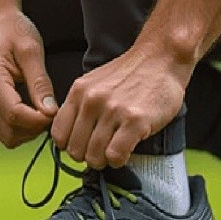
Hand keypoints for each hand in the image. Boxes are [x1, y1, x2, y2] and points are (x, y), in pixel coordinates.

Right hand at [0, 10, 57, 147]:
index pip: (15, 114)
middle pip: (10, 132)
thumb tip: (51, 113)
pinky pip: (4, 130)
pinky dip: (22, 127)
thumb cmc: (15, 32)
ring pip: (7, 137)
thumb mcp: (32, 51)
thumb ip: (41, 83)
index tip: (57, 110)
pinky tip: (33, 109)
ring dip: (29, 130)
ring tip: (44, 108)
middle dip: (35, 128)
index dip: (39, 120)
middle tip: (53, 109)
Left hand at [52, 42, 190, 168]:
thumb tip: (70, 137)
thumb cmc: (131, 74)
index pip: (58, 135)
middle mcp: (92, 101)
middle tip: (101, 150)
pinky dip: (118, 161)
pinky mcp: (135, 120)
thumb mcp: (95, 84)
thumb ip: (80, 106)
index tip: (83, 145)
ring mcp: (113, 111)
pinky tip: (126, 150)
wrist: (162, 59)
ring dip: (104, 161)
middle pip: (74, 150)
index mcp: (79, 92)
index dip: (71, 145)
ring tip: (115, 150)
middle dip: (88, 156)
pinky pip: (115, 156)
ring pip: (94, 156)